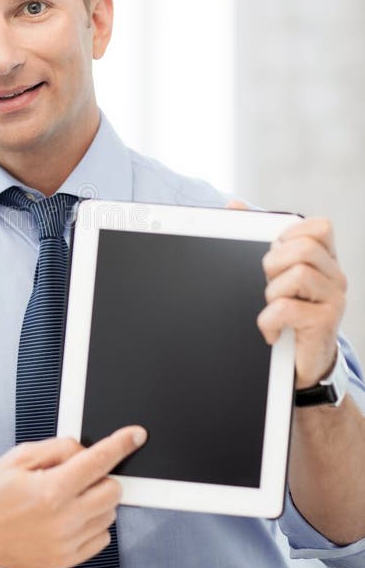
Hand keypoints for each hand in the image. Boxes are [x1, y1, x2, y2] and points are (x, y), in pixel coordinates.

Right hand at [0, 426, 146, 567]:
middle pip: (113, 490)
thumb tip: (86, 450)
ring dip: (97, 500)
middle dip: (101, 476)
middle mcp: (63, 519)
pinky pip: (101, 539)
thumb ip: (60, 448)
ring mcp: (65, 542)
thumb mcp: (22, 454)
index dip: (122, 443)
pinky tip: (70, 515)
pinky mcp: (65, 559)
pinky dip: (93, 523)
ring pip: (109, 514)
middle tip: (78, 474)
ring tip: (68, 497)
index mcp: (52, 489)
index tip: (135, 436)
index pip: (100, 460)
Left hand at [227, 201, 346, 387]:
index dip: (290, 235)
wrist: (297, 364)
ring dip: (272, 292)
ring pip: (299, 274)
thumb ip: (254, 237)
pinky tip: (271, 330)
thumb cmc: (283, 314)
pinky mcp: (326, 323)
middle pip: (304, 248)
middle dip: (273, 264)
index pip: (318, 227)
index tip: (274, 255)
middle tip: (268, 284)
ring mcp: (334, 300)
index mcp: (323, 259)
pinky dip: (269, 319)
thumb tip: (234, 204)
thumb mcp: (270, 274)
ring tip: (271, 308)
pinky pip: (289, 308)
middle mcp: (334, 276)